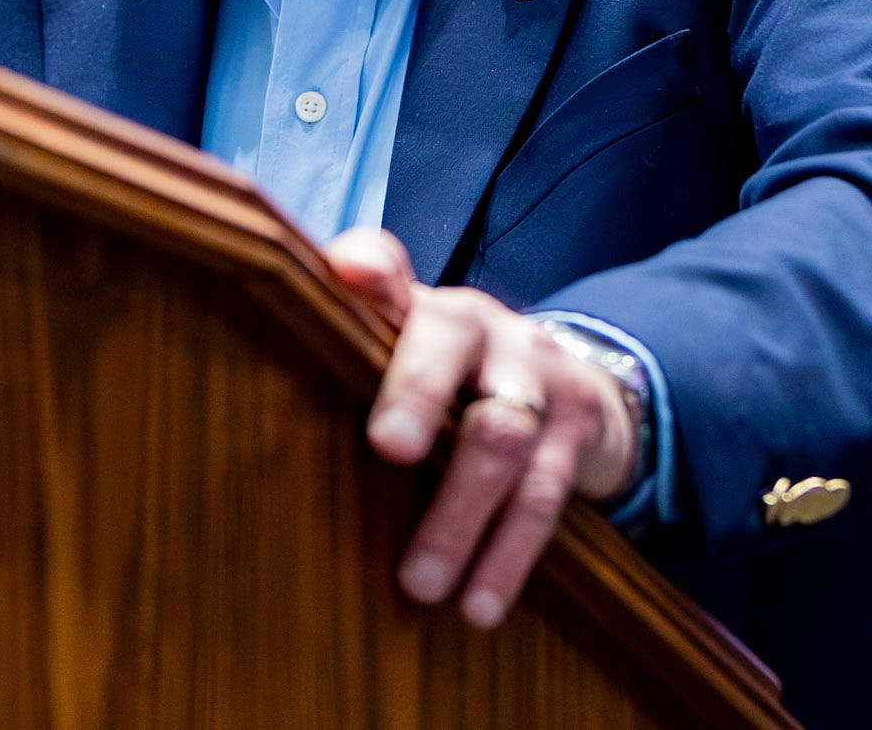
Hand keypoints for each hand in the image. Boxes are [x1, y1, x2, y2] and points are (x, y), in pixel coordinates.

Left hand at [325, 228, 639, 627]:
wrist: (580, 387)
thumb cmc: (463, 378)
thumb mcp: (412, 349)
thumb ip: (355, 335)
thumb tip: (291, 321)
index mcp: (432, 308)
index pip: (394, 271)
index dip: (373, 268)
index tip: (347, 274)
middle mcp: (488, 329)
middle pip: (452, 343)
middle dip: (419, 392)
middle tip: (387, 447)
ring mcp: (541, 376)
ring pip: (502, 434)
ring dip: (461, 512)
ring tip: (421, 583)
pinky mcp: (579, 431)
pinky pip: (546, 495)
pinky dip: (509, 555)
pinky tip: (479, 603)